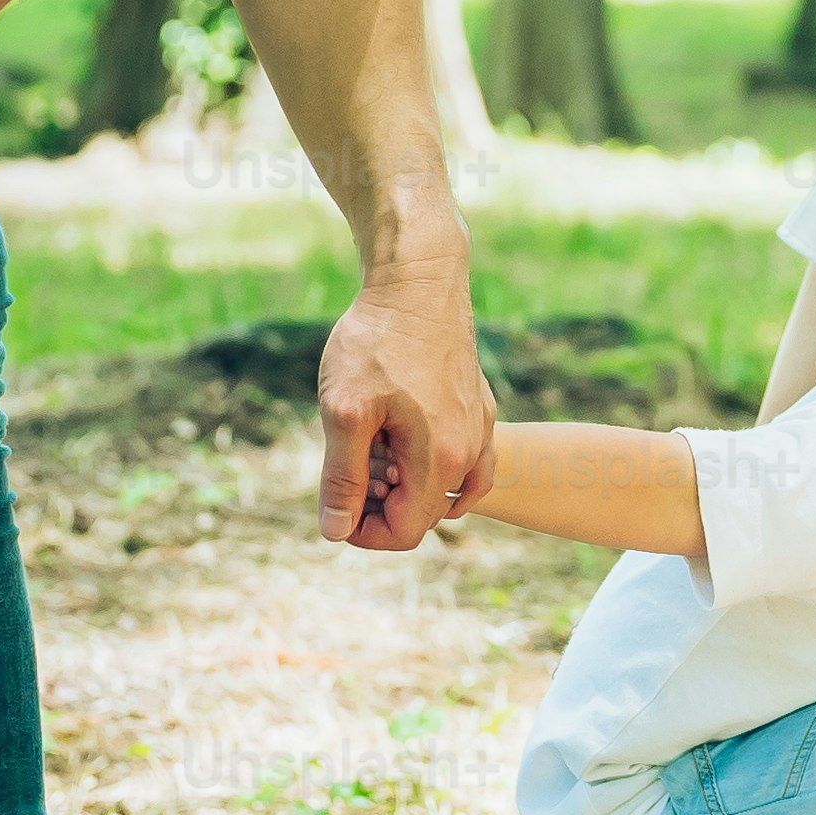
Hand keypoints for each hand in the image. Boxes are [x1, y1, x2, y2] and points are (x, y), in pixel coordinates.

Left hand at [316, 270, 494, 551]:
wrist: (418, 282)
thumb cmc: (377, 344)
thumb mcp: (344, 412)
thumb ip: (342, 478)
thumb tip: (336, 532)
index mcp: (440, 460)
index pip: (404, 532)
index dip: (362, 531)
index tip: (334, 505)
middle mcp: (471, 453)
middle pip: (424, 515)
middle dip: (381, 505)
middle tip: (348, 463)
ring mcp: (481, 429)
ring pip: (444, 489)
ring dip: (405, 485)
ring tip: (373, 448)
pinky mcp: (480, 406)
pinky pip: (466, 462)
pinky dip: (436, 469)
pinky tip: (408, 451)